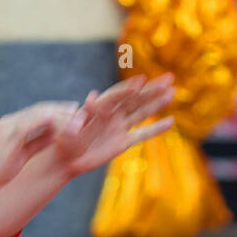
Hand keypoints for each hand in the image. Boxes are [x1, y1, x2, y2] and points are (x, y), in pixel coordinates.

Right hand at [0, 101, 78, 194]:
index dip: (57, 112)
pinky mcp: (7, 137)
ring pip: (38, 114)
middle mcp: (10, 122)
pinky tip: (59, 120)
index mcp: (12, 126)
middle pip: (41, 109)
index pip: (39, 113)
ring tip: (76, 117)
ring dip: (59, 114)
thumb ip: (36, 144)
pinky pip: (30, 124)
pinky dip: (45, 120)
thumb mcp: (21, 156)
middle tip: (80, 110)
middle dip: (62, 109)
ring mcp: (8, 128)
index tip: (73, 113)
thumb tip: (54, 136)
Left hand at [51, 73, 176, 176]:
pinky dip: (156, 128)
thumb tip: (88, 99)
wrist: (65, 158)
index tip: (142, 80)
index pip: (116, 96)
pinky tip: (170, 121)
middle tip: (169, 77)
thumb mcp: (68, 129)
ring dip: (157, 103)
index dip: (128, 88)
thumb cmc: (63, 142)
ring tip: (173, 92)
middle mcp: (112, 114)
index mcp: (98, 108)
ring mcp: (118, 127)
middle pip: (135, 98)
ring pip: (141, 113)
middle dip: (152, 88)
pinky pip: (141, 134)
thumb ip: (78, 117)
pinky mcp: (122, 142)